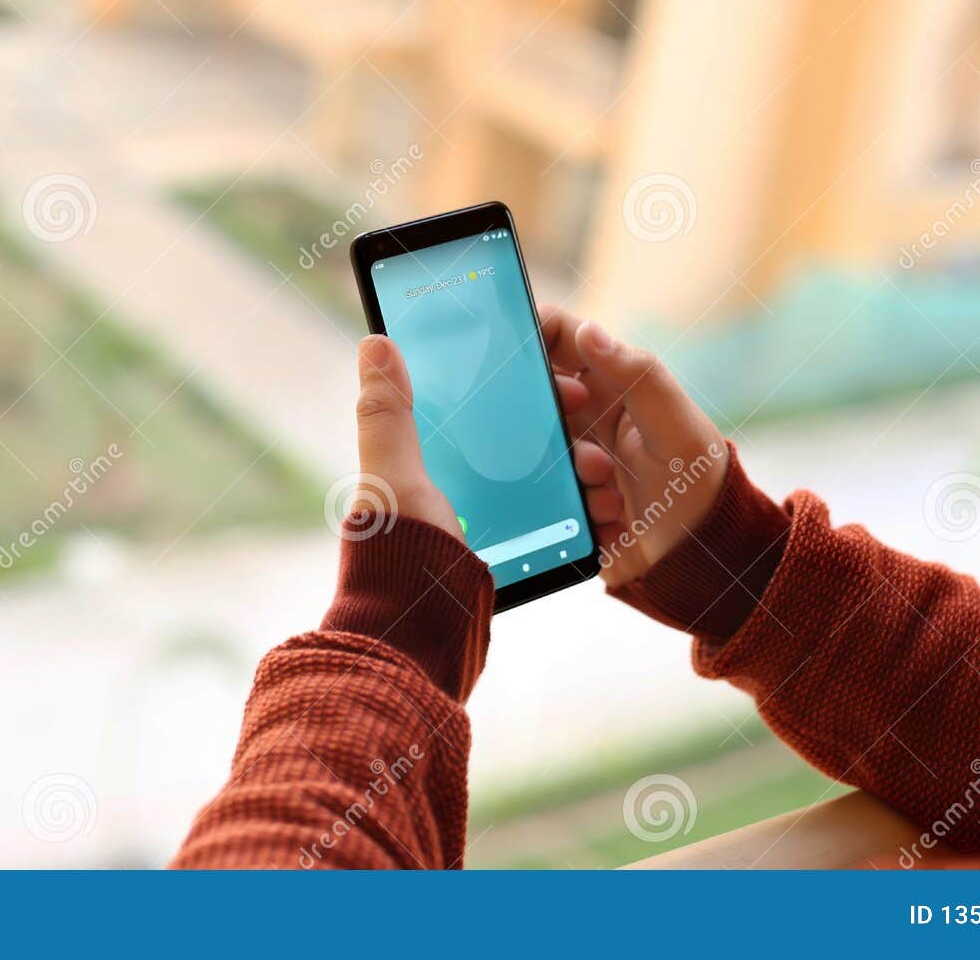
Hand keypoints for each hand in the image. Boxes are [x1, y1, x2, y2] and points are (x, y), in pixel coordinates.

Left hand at [353, 334, 619, 545]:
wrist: (424, 637)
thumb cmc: (401, 554)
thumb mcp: (394, 477)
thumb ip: (388, 414)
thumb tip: (377, 342)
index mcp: (422, 458)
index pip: (475, 403)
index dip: (517, 382)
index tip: (557, 372)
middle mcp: (451, 483)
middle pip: (516, 438)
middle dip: (560, 427)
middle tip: (586, 420)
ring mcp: (483, 515)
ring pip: (541, 477)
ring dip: (578, 470)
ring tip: (602, 475)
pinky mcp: (508, 546)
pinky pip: (551, 518)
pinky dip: (577, 511)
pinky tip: (603, 509)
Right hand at [540, 306, 728, 588]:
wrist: (692, 557)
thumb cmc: (698, 482)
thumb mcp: (676, 426)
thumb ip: (638, 375)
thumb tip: (588, 331)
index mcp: (611, 379)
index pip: (556, 335)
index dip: (534, 338)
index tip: (530, 366)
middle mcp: (584, 411)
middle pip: (533, 391)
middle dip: (548, 417)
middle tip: (579, 430)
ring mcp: (569, 451)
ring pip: (532, 444)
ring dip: (568, 466)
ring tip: (606, 481)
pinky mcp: (561, 492)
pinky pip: (539, 488)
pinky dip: (572, 502)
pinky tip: (609, 514)